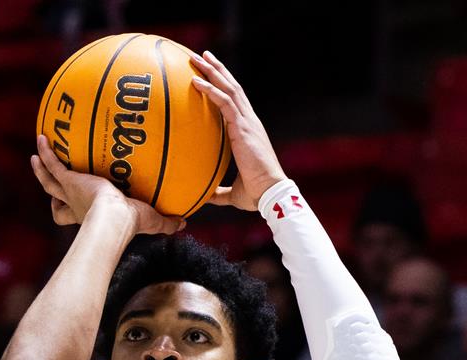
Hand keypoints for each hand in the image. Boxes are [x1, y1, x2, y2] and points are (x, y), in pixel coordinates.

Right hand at [29, 136, 179, 233]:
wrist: (113, 220)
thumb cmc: (130, 224)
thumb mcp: (152, 220)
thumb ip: (166, 221)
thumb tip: (184, 222)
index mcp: (90, 214)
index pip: (74, 215)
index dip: (69, 211)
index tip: (71, 205)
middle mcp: (76, 204)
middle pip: (56, 200)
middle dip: (52, 191)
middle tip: (50, 179)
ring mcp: (71, 191)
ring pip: (49, 181)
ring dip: (41, 169)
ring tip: (35, 156)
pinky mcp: (70, 179)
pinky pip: (54, 163)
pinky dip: (47, 152)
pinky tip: (42, 138)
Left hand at [189, 50, 286, 211]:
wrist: (270, 194)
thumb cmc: (256, 195)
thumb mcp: (234, 193)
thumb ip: (219, 192)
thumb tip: (205, 197)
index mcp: (249, 131)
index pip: (236, 102)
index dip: (224, 85)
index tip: (211, 73)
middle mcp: (249, 121)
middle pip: (232, 87)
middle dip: (217, 69)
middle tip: (202, 55)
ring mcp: (247, 122)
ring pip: (229, 88)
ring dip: (212, 71)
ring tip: (197, 58)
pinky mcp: (243, 127)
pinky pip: (224, 102)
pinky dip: (210, 90)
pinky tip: (196, 81)